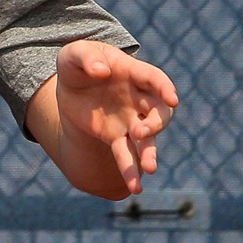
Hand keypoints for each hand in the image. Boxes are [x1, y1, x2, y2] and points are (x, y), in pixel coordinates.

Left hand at [54, 40, 178, 192]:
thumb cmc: (78, 64)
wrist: (71, 85)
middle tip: (143, 132)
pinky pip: (127, 155)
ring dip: (148, 153)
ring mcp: (131, 120)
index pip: (154, 79)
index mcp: (133, 73)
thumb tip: (101, 71)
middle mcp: (139, 99)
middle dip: (156, 124)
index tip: (172, 100)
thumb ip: (86, 58)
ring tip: (149, 169)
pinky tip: (135, 188)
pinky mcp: (117, 137)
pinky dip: (130, 172)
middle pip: (158, 113)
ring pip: (146, 140)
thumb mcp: (74, 54)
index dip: (164, 88)